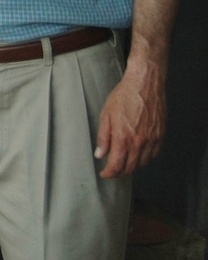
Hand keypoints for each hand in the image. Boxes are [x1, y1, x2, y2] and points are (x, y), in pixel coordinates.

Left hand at [95, 62, 166, 177]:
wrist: (145, 85)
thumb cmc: (124, 96)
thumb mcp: (106, 114)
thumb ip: (103, 137)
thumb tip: (100, 154)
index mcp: (123, 137)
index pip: (116, 165)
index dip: (109, 173)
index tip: (105, 174)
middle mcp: (139, 142)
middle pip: (130, 167)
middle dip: (119, 172)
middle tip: (112, 170)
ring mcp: (151, 140)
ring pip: (142, 163)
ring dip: (132, 166)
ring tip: (123, 162)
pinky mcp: (160, 136)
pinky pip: (153, 155)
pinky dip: (145, 159)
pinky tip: (138, 154)